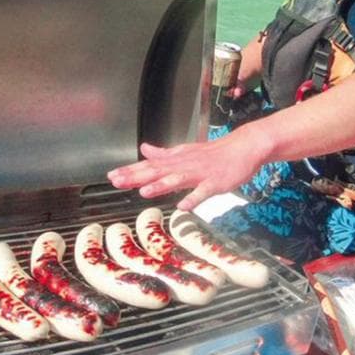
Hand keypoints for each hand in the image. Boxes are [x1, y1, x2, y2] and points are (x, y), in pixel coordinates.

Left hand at [107, 131, 263, 210]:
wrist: (243, 148)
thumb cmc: (214, 153)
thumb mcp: (185, 151)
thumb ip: (164, 154)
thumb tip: (144, 150)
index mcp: (176, 160)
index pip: (150, 165)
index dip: (130, 170)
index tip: (112, 175)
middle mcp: (184, 165)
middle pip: (157, 171)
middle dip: (136, 177)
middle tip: (117, 181)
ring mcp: (200, 174)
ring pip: (177, 180)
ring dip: (161, 185)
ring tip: (144, 192)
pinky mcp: (215, 182)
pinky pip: (203, 192)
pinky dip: (193, 198)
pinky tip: (183, 206)